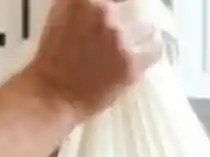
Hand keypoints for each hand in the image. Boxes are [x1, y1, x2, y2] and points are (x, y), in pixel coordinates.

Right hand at [25, 0, 164, 116]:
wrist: (53, 94)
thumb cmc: (54, 55)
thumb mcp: (62, 13)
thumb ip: (86, 2)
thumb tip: (109, 2)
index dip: (122, 5)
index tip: (122, 11)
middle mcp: (104, 13)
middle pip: (136, 6)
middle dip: (131, 17)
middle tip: (124, 31)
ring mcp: (119, 38)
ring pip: (149, 26)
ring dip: (142, 35)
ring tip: (133, 44)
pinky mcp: (132, 62)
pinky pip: (155, 48)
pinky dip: (150, 51)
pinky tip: (140, 56)